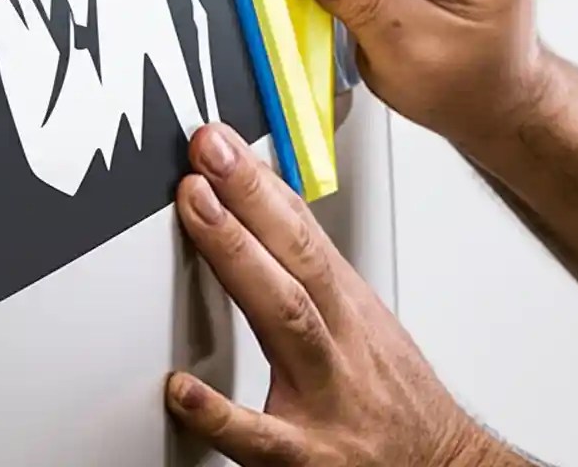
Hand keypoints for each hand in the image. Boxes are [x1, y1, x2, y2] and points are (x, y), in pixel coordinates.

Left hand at [165, 124, 524, 465]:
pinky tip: (181, 388)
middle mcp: (341, 341)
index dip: (261, 180)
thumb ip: (311, 270)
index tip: (223, 141)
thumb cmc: (396, 399)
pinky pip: (260, 436)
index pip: (303, 229)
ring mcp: (326, 395)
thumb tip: (266, 207)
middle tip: (207, 153)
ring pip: (287, 317)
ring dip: (240, 258)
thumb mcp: (363, 320)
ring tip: (199, 211)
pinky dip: (220, 412)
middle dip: (250, 197)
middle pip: (297, 256)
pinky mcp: (307, 456)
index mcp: (349, 307)